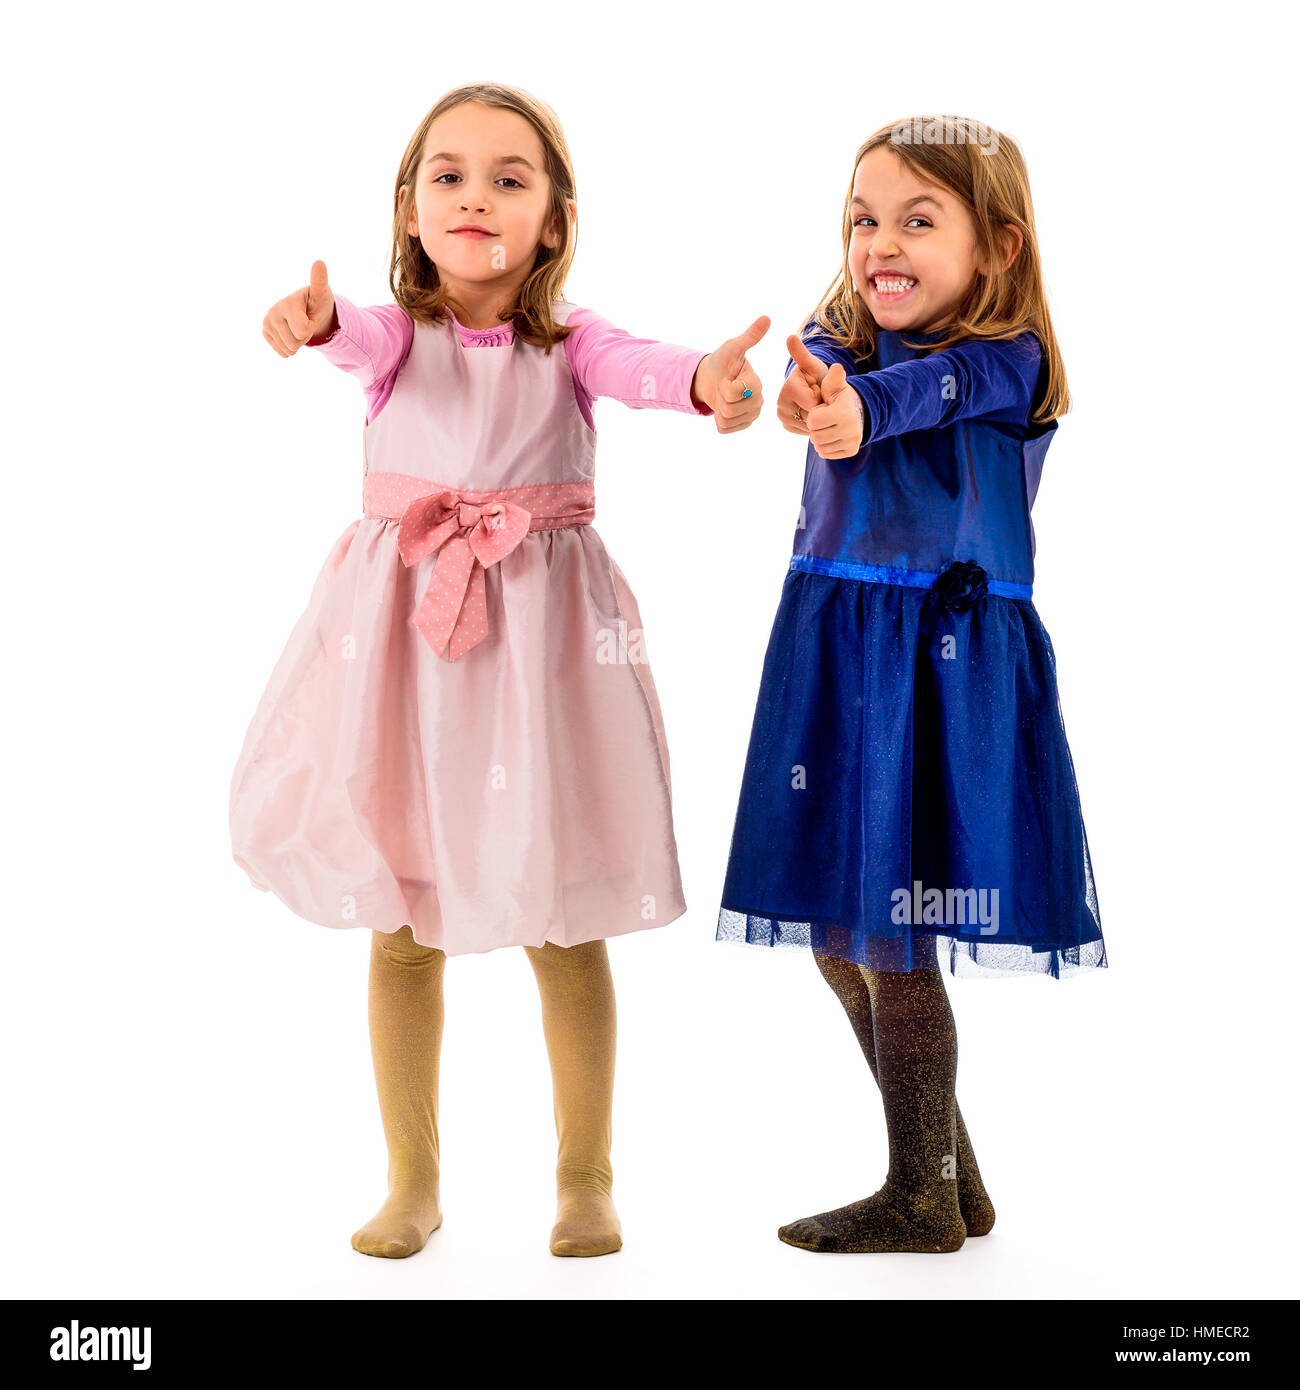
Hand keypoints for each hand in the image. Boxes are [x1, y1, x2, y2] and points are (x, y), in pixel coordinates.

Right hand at [263, 260, 336, 356]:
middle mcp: (273, 311)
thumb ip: (320, 281)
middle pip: (294, 343)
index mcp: (287, 302)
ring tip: (300, 326)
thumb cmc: (318, 302)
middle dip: (305, 337)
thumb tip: (320, 262)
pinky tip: (292, 332)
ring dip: (298, 343)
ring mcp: (267, 321)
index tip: (310, 315)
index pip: (302, 331)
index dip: (311, 328)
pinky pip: (283, 353)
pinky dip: (291, 348)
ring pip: (289, 350)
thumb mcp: (322, 293)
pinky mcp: (266, 331)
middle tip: (306, 322)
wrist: (310, 311)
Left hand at [691, 316, 769, 432]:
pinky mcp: (741, 425)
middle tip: (723, 388)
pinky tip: (723, 408)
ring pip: (726, 421)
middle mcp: (758, 401)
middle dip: (720, 398)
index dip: (724, 386)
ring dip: (718, 409)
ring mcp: (750, 415)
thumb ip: (750, 336)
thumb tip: (767, 318)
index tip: (728, 377)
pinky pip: (723, 429)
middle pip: (729, 409)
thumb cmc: (722, 361)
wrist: (710, 378)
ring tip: (723, 398)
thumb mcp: (732, 347)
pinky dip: (718, 420)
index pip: (734, 393)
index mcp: (757, 384)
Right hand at [777, 334, 825, 435]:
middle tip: (818, 397)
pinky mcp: (786, 425)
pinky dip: (812, 423)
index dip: (822, 397)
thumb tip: (790, 336)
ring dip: (818, 417)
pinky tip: (812, 412)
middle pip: (810, 416)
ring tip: (816, 404)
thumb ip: (803, 354)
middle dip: (820, 408)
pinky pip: (804, 430)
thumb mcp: (814, 365)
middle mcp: (780, 404)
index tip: (819, 388)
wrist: (815, 389)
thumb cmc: (816, 375)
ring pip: (808, 425)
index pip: (812, 403)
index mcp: (787, 388)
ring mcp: (782, 416)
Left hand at [786, 336, 864, 458]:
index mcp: (843, 411)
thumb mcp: (825, 376)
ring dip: (818, 436)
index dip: (812, 412)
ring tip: (826, 423)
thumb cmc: (836, 391)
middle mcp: (851, 429)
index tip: (820, 405)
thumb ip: (806, 360)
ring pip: (819, 446)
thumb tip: (790, 338)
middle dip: (814, 425)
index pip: (813, 420)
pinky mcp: (851, 452)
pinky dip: (825, 445)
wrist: (858, 408)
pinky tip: (831, 433)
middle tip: (822, 415)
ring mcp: (852, 442)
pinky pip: (825, 453)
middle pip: (815, 435)